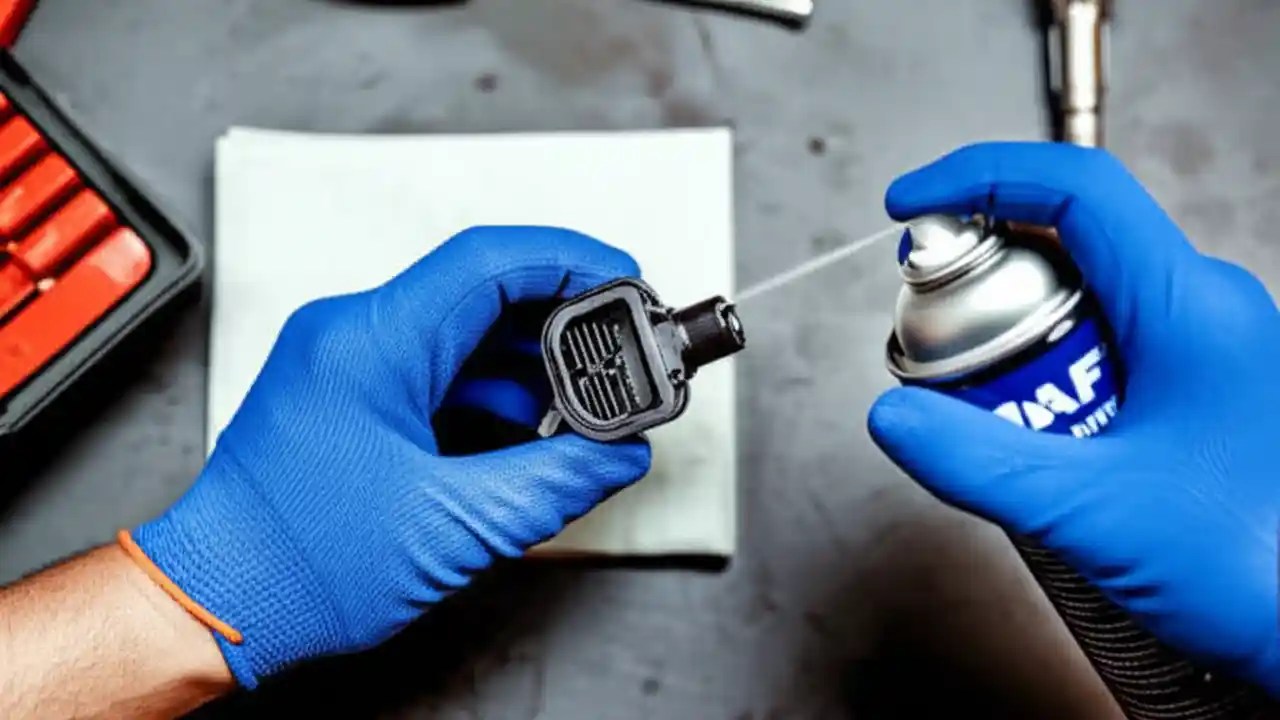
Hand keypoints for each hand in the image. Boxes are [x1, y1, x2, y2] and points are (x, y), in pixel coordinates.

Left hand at [125, 226, 651, 687]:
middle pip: (484, 291)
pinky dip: (492, 393)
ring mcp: (350, 358)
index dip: (571, 261)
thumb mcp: (454, 528)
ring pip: (466, 331)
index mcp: (371, 344)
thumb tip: (620, 454)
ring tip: (579, 417)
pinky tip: (528, 435)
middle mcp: (354, 333)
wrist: (222, 601)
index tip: (627, 281)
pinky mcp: (353, 389)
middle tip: (619, 360)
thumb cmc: (301, 567)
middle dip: (562, 325)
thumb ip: (556, 482)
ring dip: (530, 367)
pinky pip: (440, 365)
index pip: (489, 260)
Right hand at [867, 142, 1279, 694]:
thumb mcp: (1093, 514)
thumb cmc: (1260, 568)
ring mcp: (1206, 348)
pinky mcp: (1200, 388)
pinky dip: (1048, 365)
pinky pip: (1106, 342)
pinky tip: (1031, 432)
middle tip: (928, 322)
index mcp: (1189, 307)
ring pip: (1085, 295)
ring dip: (1014, 329)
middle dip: (983, 272)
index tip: (908, 204)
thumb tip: (892, 417)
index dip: (978, 177)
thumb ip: (977, 463)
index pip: (1074, 189)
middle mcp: (1205, 309)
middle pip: (1068, 240)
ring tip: (979, 400)